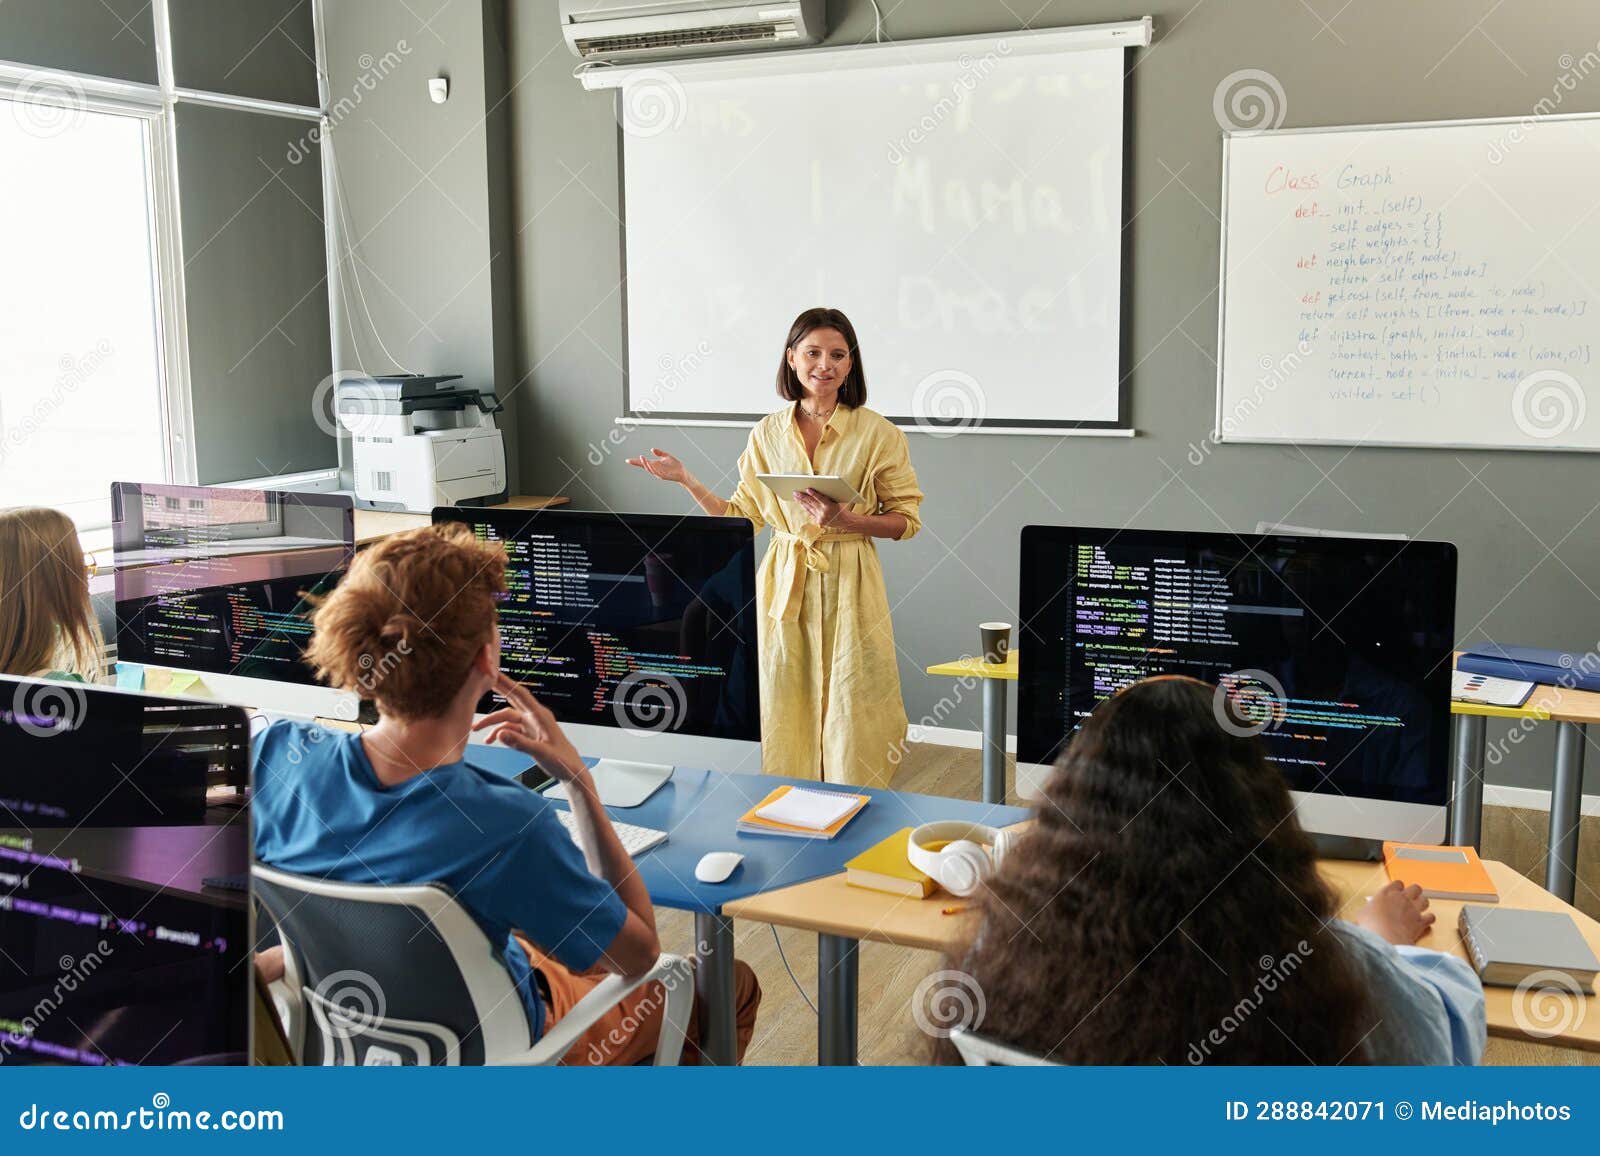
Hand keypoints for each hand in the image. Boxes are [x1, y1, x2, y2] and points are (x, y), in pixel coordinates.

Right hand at [471, 673, 585, 781]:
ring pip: (507, 718)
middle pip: (511, 701)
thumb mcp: (541, 753)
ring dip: (492, 723)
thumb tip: (500, 734)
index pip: (520, 694)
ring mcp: (531, 725)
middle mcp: (535, 717)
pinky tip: (490, 740)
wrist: (571, 771)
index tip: (493, 672)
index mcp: (540, 716)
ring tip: (475, 729)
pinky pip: (510, 729)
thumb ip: (520, 743)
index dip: (506, 682)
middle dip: (496, 692)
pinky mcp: (529, 734)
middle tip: (478, 684)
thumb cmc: (562, 761)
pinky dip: (500, 733)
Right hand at [625, 447, 688, 484]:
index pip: (643, 463)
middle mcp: (655, 469)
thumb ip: (659, 453)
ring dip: (645, 464)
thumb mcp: (667, 456)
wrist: (683, 473)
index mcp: (655, 465)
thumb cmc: (675, 466)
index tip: (627, 460)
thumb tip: (652, 449)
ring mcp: (658, 473)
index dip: (635, 462)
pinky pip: (656, 472)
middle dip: (637, 463)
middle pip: (644, 466)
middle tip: (631, 460)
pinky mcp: (663, 476)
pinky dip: (652, 468)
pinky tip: (649, 464)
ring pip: (649, 469)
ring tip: (641, 458)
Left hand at [794, 488, 847, 528]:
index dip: (813, 493)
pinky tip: (801, 503)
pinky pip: (810, 513)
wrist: (845, 521)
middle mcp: (824, 513)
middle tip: (795, 492)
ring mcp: (820, 518)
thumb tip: (813, 490)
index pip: (820, 498)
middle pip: (811, 503)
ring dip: (801, 502)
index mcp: (830, 506)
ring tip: (796, 496)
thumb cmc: (840, 508)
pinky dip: (805, 508)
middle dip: (802, 497)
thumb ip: (825, 497)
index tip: (807, 489)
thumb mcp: (835, 501)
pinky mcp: (818, 522)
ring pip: (809, 508)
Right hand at [1352, 879, 1434, 944]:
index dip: (1397, 888)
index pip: (1397, 883)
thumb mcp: (1362, 914)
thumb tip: (1367, 914)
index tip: (1395, 892)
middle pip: (1415, 888)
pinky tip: (1424, 921)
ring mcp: (1413, 910)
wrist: (1385, 938)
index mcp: (1387, 893)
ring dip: (1422, 903)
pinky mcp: (1421, 922)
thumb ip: (1369, 910)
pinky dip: (1429, 919)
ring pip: (1425, 900)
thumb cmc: (1371, 926)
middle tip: (1410, 898)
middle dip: (1414, 892)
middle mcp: (1402, 898)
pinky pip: (1431, 917)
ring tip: (1417, 908)